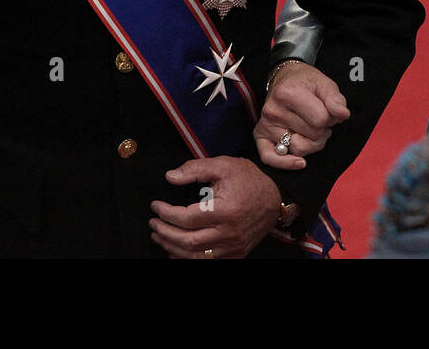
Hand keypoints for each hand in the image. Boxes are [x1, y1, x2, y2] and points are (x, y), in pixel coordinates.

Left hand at [149, 156, 280, 258]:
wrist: (275, 200)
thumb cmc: (250, 181)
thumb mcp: (224, 165)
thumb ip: (196, 169)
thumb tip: (170, 177)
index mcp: (225, 211)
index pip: (186, 218)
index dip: (166, 214)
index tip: (156, 206)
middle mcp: (228, 233)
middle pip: (188, 241)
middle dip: (165, 233)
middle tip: (153, 223)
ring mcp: (232, 247)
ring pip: (195, 256)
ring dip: (172, 248)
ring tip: (159, 236)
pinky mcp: (235, 254)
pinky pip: (207, 262)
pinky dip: (187, 259)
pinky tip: (175, 253)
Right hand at [254, 61, 349, 169]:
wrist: (285, 79)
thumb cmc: (306, 83)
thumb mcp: (325, 84)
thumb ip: (336, 99)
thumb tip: (342, 115)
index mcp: (287, 93)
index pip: (321, 120)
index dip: (331, 117)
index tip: (327, 109)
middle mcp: (273, 110)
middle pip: (312, 135)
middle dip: (322, 130)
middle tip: (320, 119)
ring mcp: (265, 124)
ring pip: (298, 149)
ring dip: (312, 143)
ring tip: (310, 128)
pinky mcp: (260, 136)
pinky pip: (270, 158)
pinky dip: (287, 164)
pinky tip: (300, 162)